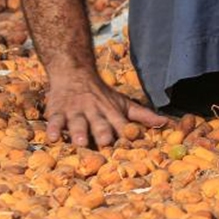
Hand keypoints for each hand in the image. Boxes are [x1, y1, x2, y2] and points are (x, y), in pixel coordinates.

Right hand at [45, 68, 167, 146]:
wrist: (74, 72)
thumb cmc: (102, 94)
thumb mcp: (123, 103)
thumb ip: (143, 115)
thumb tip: (166, 123)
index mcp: (111, 111)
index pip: (121, 123)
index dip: (126, 133)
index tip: (131, 146)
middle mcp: (94, 112)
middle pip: (99, 122)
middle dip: (103, 132)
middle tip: (106, 141)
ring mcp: (75, 111)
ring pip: (77, 122)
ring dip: (79, 132)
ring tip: (80, 142)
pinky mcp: (57, 111)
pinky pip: (54, 120)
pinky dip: (52, 128)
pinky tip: (52, 138)